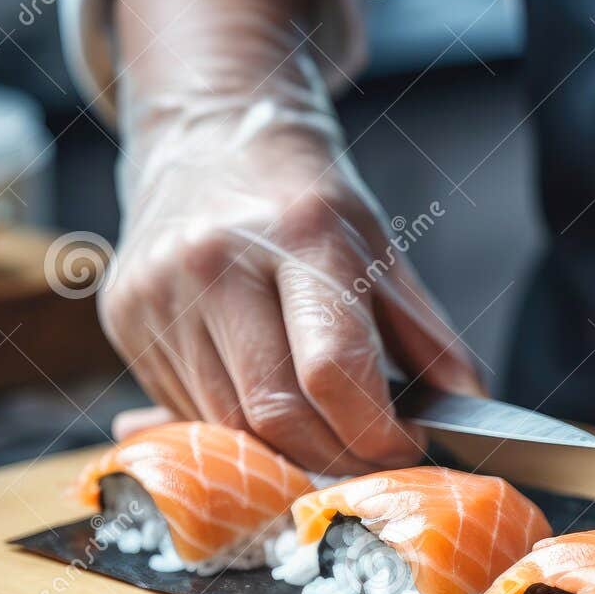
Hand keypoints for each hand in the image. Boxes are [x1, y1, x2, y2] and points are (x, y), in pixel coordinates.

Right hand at [99, 0, 480, 472]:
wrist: (206, 137)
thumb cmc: (302, 200)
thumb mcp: (378, 247)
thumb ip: (427, 336)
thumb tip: (470, 409)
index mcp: (298, 234)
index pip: (332, 369)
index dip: (377, 431)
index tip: (407, 445)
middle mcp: (217, 262)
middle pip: (276, 415)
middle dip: (335, 456)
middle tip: (371, 457)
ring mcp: (160, 293)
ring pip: (228, 426)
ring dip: (286, 450)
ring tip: (324, 432)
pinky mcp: (123, 319)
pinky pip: (188, 411)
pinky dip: (237, 428)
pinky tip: (264, 401)